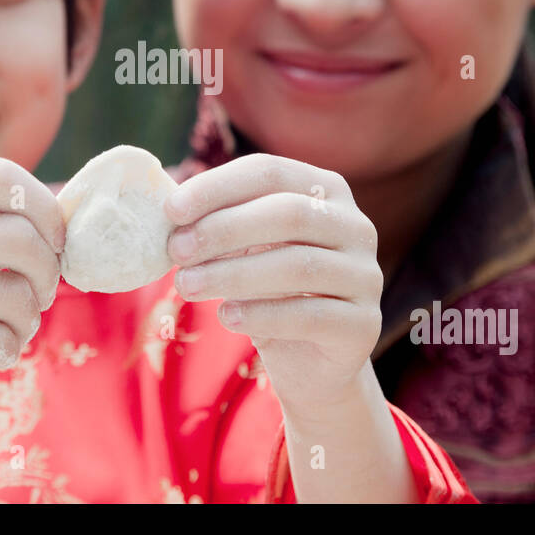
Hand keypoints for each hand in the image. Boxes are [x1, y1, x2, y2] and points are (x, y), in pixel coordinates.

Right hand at [0, 158, 63, 434]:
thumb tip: (74, 215)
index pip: (3, 176)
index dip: (46, 209)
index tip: (54, 244)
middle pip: (20, 237)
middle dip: (48, 274)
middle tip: (41, 295)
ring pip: (14, 297)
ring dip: (29, 321)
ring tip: (13, 328)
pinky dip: (8, 351)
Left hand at [165, 154, 381, 420]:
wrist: (312, 362)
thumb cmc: (271, 291)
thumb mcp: (247, 249)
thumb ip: (220, 223)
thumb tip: (167, 205)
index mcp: (327, 191)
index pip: (270, 172)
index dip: (217, 187)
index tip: (171, 210)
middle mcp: (356, 227)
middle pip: (288, 214)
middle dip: (223, 229)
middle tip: (176, 251)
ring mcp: (366, 275)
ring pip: (297, 265)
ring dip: (232, 274)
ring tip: (187, 286)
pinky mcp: (363, 325)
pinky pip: (309, 315)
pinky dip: (261, 314)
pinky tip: (226, 316)